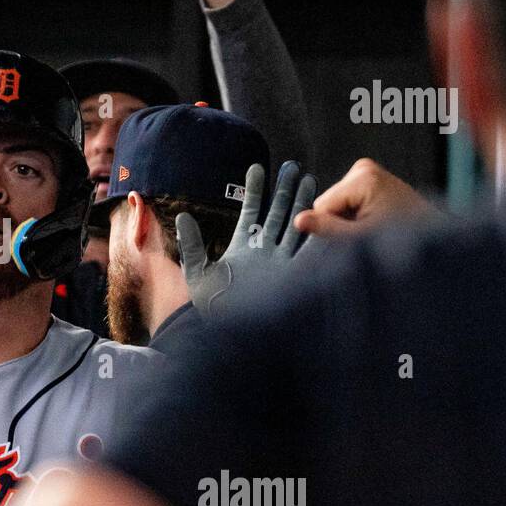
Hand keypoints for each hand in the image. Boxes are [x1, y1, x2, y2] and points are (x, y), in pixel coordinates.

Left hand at [177, 161, 315, 316]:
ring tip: (308, 179)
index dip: (255, 190)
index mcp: (244, 249)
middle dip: (286, 190)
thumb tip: (182, 215)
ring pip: (296, 227)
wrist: (230, 339)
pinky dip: (318, 233)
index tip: (257, 168)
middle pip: (279, 215)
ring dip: (303, 204)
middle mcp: (266, 253)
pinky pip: (310, 252)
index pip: (251, 212)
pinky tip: (323, 213)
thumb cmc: (212, 309)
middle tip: (294, 166)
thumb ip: (192, 244)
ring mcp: (283, 264)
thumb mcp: (197, 273)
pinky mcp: (296, 278)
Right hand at [293, 158, 431, 238]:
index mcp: (363, 177)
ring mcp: (368, 169)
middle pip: (329, 201)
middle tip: (368, 230)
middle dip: (342, 220)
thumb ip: (327, 228)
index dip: (334, 226)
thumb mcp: (360, 237)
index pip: (323, 205)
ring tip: (375, 225)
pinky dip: (356, 211)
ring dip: (349, 217)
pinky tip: (375, 217)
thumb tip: (298, 220)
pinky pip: (346, 197)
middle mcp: (364, 167)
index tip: (356, 234)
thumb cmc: (402, 236)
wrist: (432, 234)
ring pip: (336, 201)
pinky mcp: (370, 174)